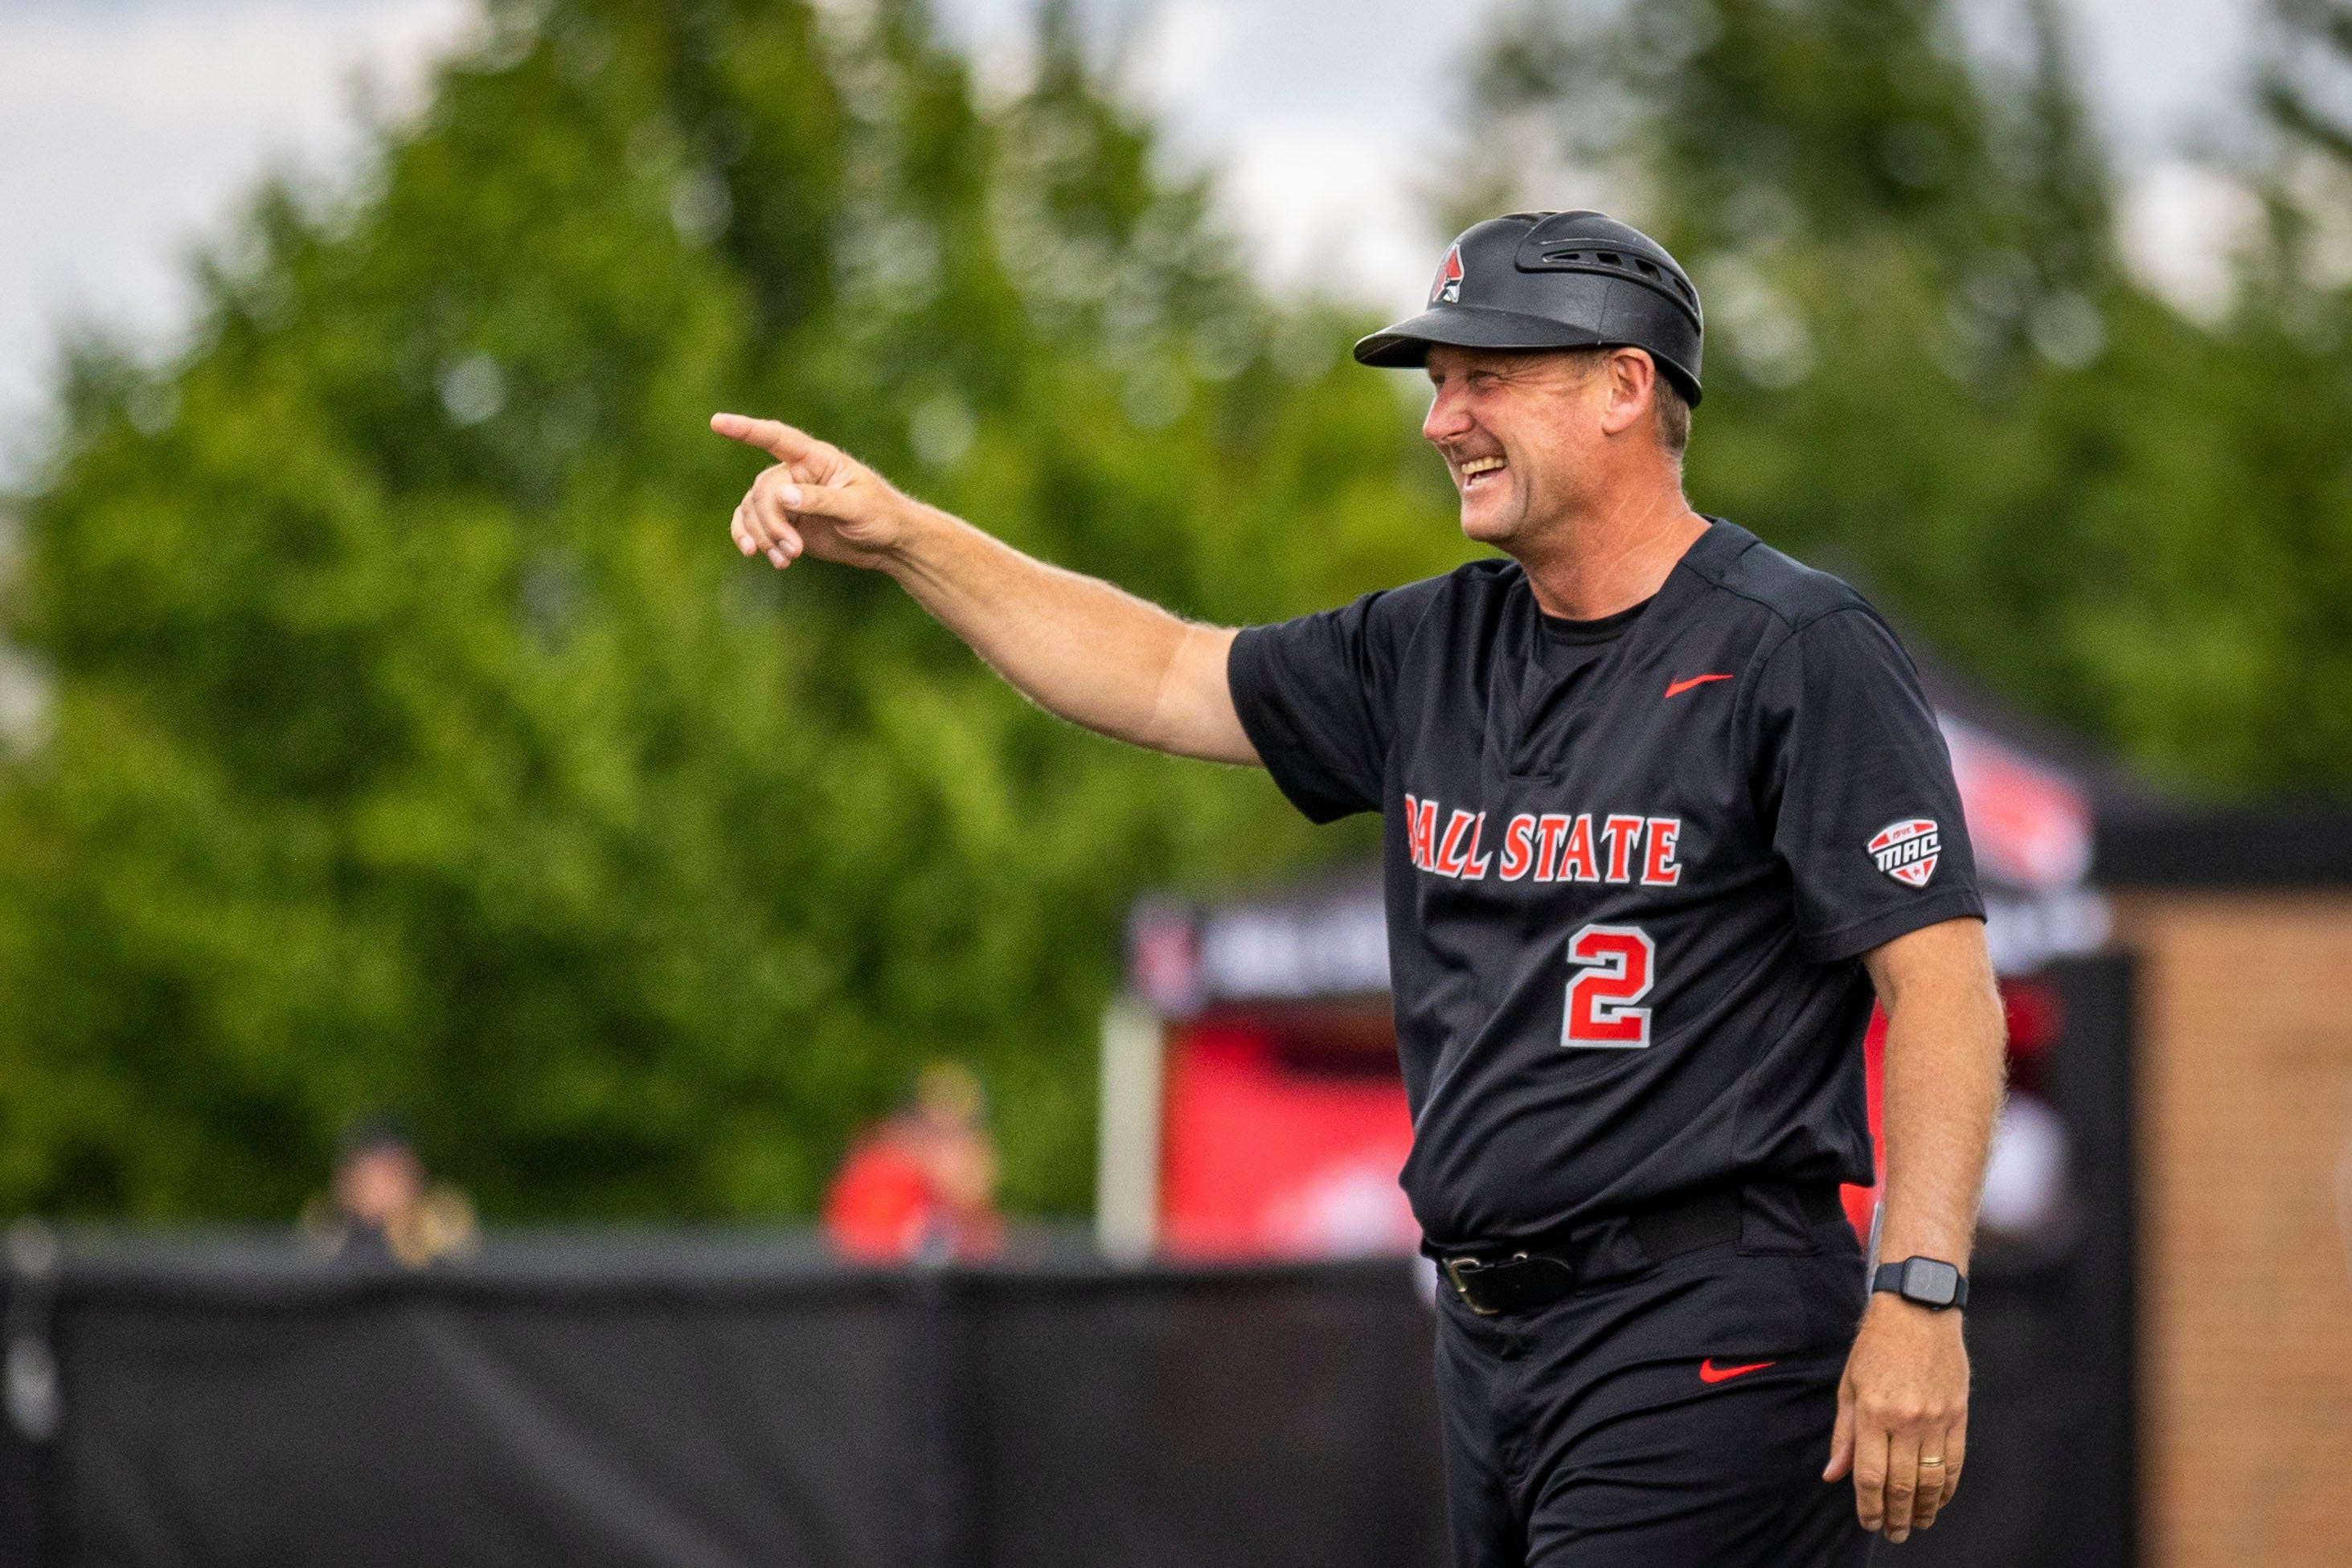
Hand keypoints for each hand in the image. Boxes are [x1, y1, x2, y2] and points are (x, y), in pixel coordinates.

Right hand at [711, 412, 916, 570]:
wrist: (888, 543)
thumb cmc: (881, 515)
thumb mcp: (856, 507)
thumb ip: (820, 500)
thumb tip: (782, 497)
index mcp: (817, 459)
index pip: (778, 438)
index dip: (747, 430)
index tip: (717, 423)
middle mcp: (797, 473)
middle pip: (763, 491)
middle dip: (771, 523)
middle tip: (793, 550)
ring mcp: (788, 498)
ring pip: (753, 510)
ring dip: (763, 537)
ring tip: (786, 559)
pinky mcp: (785, 522)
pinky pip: (751, 524)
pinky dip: (751, 539)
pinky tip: (758, 555)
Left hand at [1823, 1292, 1968, 1542]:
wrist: (1918, 1311)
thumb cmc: (1876, 1346)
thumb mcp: (1848, 1385)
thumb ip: (1843, 1434)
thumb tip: (1833, 1475)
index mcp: (1872, 1412)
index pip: (1869, 1474)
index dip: (1869, 1506)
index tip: (1870, 1523)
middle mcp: (1904, 1420)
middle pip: (1902, 1484)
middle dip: (1897, 1516)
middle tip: (1894, 1534)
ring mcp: (1935, 1419)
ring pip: (1931, 1479)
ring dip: (1924, 1509)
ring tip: (1917, 1524)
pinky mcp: (1959, 1415)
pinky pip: (1955, 1462)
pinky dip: (1947, 1487)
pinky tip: (1939, 1500)